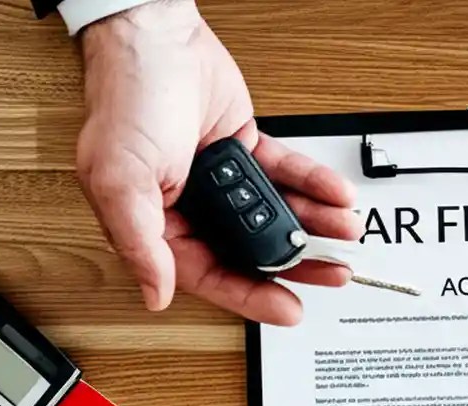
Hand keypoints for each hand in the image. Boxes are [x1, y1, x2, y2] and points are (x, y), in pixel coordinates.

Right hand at [74, 0, 361, 324]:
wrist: (156, 35)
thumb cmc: (127, 99)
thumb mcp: (121, 180)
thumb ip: (139, 242)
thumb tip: (156, 294)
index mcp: (154, 222)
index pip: (208, 274)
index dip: (249, 296)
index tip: (287, 309)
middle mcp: (190, 205)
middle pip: (250, 250)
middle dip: (294, 264)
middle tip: (333, 274)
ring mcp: (222, 178)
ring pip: (274, 214)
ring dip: (313, 225)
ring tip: (345, 233)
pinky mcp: (247, 148)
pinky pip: (287, 175)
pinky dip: (313, 185)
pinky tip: (336, 197)